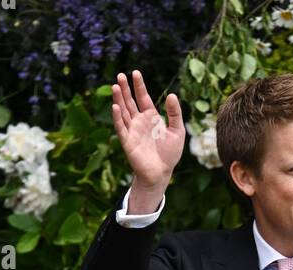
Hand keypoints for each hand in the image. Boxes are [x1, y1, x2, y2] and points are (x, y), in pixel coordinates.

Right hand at [112, 70, 184, 194]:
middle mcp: (139, 121)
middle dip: (125, 88)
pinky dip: (117, 117)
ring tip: (116, 86)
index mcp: (150, 117)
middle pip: (130, 101)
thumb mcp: (177, 131)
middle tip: (120, 75)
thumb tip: (171, 95)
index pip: (143, 97)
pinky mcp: (127, 141)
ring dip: (119, 99)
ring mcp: (132, 130)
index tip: (135, 73)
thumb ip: (175, 114)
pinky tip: (116, 106)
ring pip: (123, 111)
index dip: (139, 86)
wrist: (161, 173)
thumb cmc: (169, 154)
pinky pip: (121, 127)